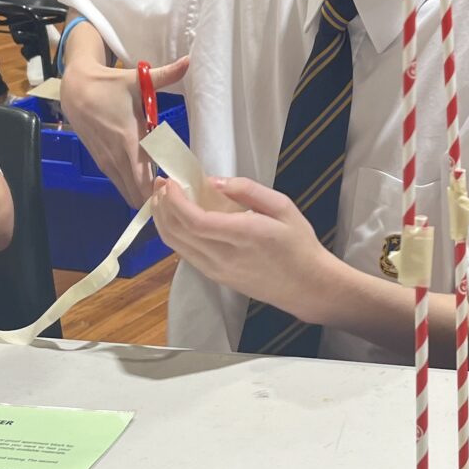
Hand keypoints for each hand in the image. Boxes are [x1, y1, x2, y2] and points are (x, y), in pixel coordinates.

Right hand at [61, 50, 190, 205]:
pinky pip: (120, 183)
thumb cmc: (109, 86)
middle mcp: (117, 158)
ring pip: (127, 192)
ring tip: (163, 185)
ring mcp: (107, 163)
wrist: (75, 90)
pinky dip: (133, 186)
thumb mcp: (137, 79)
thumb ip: (165, 75)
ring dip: (144, 193)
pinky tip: (147, 178)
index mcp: (129, 141)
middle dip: (156, 197)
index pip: (145, 182)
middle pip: (138, 194)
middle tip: (175, 189)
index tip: (178, 187)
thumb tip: (188, 61)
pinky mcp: (101, 163)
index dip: (161, 191)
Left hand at [150, 176, 338, 312]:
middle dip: (162, 206)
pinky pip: (186, 254)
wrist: (307, 287)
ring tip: (163, 198)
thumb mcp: (283, 207)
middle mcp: (225, 257)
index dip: (175, 201)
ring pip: (176, 245)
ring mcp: (217, 271)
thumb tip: (213, 182)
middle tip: (160, 183)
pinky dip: (174, 234)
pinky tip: (177, 218)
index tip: (170, 181)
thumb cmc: (299, 245)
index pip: (195, 221)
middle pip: (177, 233)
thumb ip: (248, 190)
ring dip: (163, 220)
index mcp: (244, 236)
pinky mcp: (215, 277)